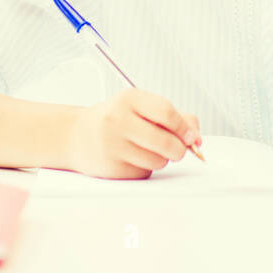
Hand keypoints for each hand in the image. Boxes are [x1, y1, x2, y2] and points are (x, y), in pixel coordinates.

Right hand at [63, 88, 201, 179]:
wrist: (76, 135)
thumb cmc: (116, 118)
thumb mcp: (140, 107)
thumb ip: (173, 116)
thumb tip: (196, 137)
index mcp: (128, 99)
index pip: (166, 112)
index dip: (185, 127)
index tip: (192, 137)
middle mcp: (118, 120)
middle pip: (165, 142)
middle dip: (180, 149)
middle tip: (179, 150)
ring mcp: (112, 145)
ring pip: (158, 161)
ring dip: (162, 159)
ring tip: (148, 150)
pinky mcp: (111, 168)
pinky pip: (144, 173)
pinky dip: (145, 168)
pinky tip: (132, 158)